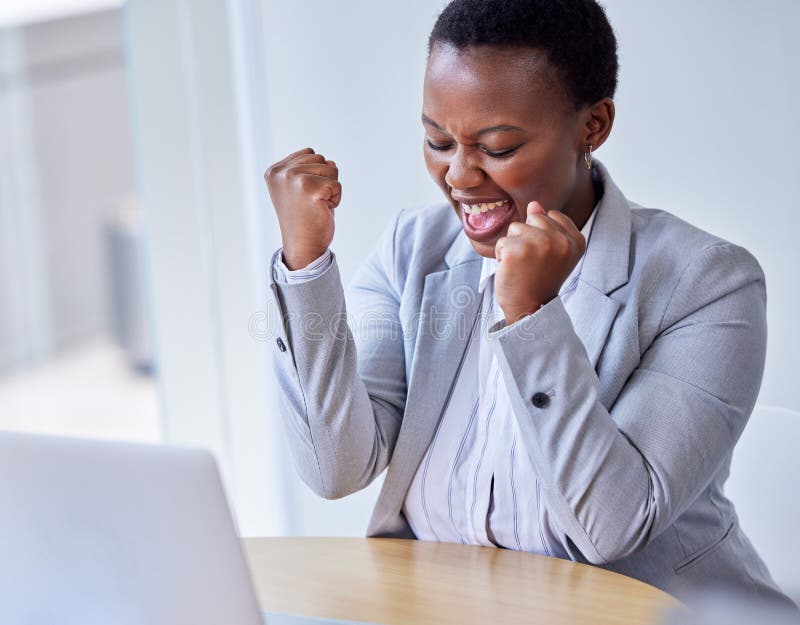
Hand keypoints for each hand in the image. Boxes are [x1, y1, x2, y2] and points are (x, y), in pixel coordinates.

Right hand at [264, 147, 340, 269]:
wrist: (303, 246)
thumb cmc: (304, 219)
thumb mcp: (300, 188)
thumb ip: (311, 170)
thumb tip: (332, 162)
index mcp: (275, 171)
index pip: (309, 154)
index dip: (314, 175)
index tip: (303, 196)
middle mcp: (281, 173)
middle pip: (321, 159)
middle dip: (323, 181)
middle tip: (311, 203)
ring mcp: (294, 179)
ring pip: (331, 168)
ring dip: (330, 189)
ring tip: (316, 206)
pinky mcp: (310, 189)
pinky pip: (337, 185)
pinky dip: (336, 199)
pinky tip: (322, 210)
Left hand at [494, 201, 586, 324]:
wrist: (531, 310)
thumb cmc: (540, 280)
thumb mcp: (553, 252)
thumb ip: (548, 226)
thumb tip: (534, 204)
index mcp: (576, 240)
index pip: (552, 216)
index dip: (542, 235)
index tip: (546, 258)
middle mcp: (561, 240)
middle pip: (532, 219)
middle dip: (527, 238)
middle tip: (533, 263)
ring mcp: (539, 244)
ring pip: (515, 228)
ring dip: (513, 247)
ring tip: (522, 267)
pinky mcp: (517, 251)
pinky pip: (501, 242)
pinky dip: (501, 257)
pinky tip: (512, 271)